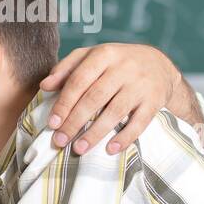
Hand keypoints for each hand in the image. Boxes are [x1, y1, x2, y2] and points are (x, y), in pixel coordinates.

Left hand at [40, 44, 177, 155]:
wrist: (159, 64)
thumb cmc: (115, 64)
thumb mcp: (91, 57)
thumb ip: (66, 69)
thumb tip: (44, 86)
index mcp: (104, 54)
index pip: (79, 80)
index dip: (64, 103)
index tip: (52, 123)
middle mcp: (124, 68)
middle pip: (95, 98)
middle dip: (75, 122)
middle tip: (59, 141)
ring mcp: (141, 85)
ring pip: (115, 111)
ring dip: (95, 133)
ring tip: (78, 149)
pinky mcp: (155, 100)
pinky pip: (140, 122)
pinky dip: (125, 137)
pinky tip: (110, 149)